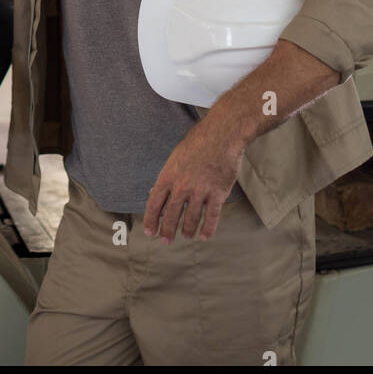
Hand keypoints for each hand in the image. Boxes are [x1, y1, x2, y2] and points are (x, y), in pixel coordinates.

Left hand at [143, 115, 245, 243]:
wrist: (222, 134)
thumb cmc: (199, 141)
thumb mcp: (176, 156)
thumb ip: (168, 176)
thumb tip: (156, 192)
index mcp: (168, 175)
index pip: (154, 203)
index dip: (151, 220)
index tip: (150, 232)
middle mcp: (182, 185)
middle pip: (171, 215)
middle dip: (168, 230)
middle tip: (166, 240)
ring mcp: (200, 190)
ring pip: (191, 219)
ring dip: (188, 230)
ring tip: (187, 235)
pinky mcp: (218, 193)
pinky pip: (211, 217)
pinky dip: (208, 229)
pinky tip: (204, 235)